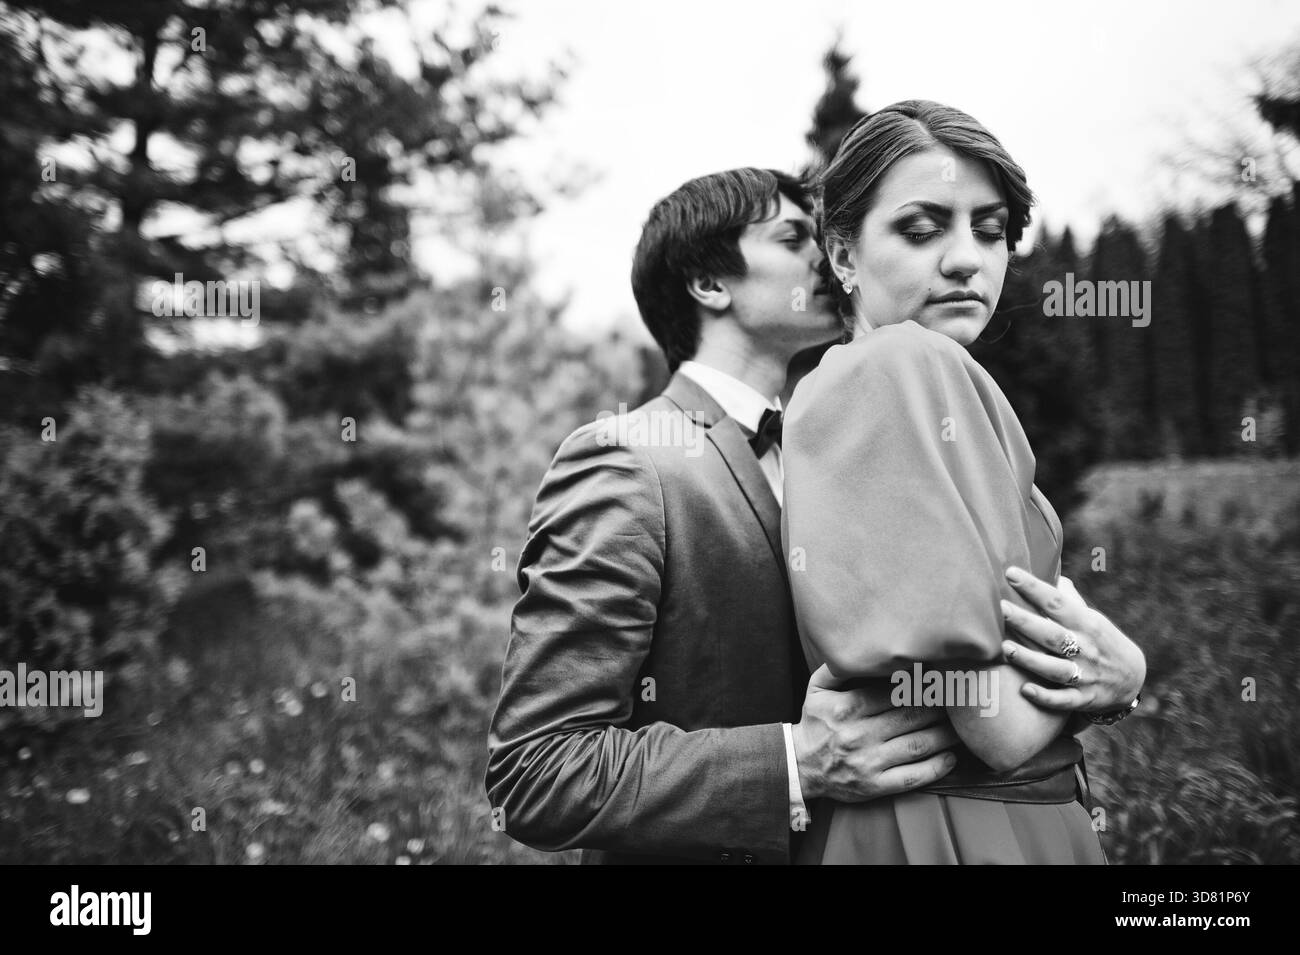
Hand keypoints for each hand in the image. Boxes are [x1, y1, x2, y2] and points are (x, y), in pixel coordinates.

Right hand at [791, 664, 959, 802]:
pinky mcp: (875, 786)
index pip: (894, 693)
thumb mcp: (815, 689)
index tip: (940, 680)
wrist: (799, 767)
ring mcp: (869, 763)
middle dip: (940, 707)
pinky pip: (913, 777)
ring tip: (961, 726)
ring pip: (918, 745)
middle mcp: (859, 735)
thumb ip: (836, 667)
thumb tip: (860, 648)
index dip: (921, 686)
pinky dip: (937, 768)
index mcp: (847, 708)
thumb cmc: (814, 724)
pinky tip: (951, 757)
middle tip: (958, 700)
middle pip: (911, 717)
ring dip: (945, 735)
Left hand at [1000, 567, 1145, 713]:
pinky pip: (1063, 700)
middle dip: (1026, 622)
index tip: (1010, 573)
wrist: (1133, 678)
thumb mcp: (1092, 617)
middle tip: (1000, 608)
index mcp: (1085, 623)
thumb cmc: (1101, 640)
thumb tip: (1051, 573)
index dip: (1034, 588)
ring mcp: (1085, 675)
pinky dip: (1046, 697)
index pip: (1057, 602)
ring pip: (1054, 668)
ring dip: (1030, 659)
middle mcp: (1085, 648)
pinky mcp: (1084, 698)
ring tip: (1005, 648)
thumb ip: (1069, 599)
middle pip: (1052, 634)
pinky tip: (1025, 691)